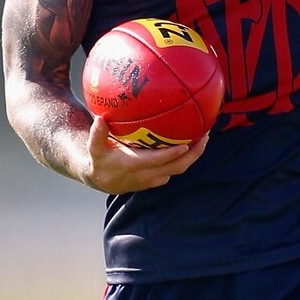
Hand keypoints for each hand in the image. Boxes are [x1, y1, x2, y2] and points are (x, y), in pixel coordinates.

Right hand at [84, 117, 207, 193]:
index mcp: (133, 166)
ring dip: (194, 156)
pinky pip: (176, 169)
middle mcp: (147, 175)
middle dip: (194, 154)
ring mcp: (154, 179)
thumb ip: (97, 134)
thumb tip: (100, 118)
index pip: (157, 161)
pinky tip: (192, 143)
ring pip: (179, 170)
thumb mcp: (94, 148)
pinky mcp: (158, 180)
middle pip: (177, 168)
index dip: (172, 154)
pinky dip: (186, 158)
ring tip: (204, 136)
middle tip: (205, 135)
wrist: (102, 180)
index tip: (186, 144)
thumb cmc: (99, 159)